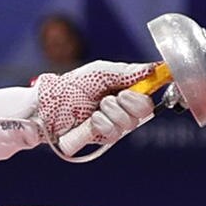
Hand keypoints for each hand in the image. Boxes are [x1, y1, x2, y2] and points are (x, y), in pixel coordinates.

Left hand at [33, 58, 155, 160]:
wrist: (49, 106)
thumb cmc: (72, 86)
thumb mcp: (100, 71)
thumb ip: (127, 71)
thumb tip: (151, 69)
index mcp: (125, 88)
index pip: (149, 89)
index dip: (155, 86)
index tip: (155, 82)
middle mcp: (123, 106)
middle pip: (145, 109)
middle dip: (133, 101)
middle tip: (118, 95)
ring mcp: (114, 122)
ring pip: (130, 122)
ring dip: (113, 112)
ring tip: (98, 106)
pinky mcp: (104, 137)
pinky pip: (114, 132)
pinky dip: (102, 123)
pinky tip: (91, 119)